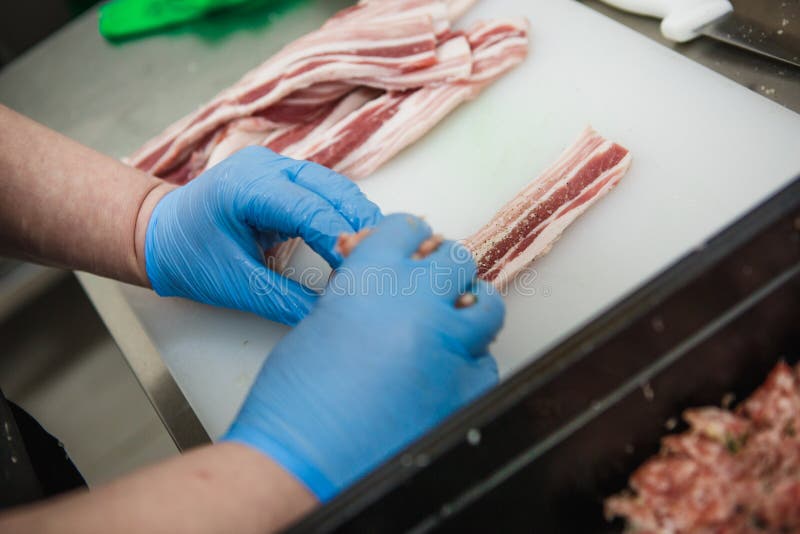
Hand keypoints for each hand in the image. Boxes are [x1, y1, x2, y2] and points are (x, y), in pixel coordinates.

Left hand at [144, 146, 380, 324]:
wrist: (157, 233)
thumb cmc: (186, 256)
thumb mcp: (233, 284)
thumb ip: (284, 300)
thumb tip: (328, 316)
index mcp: (248, 186)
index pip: (313, 210)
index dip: (345, 240)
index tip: (368, 270)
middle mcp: (268, 165)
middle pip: (335, 191)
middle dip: (364, 227)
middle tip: (390, 263)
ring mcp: (278, 166)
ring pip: (337, 187)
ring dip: (360, 220)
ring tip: (380, 255)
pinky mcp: (286, 177)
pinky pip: (327, 192)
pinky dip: (346, 216)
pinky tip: (360, 241)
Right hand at [224, 214, 504, 500]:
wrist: (298, 462)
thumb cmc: (293, 400)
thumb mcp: (320, 322)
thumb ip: (359, 293)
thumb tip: (387, 284)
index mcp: (370, 278)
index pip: (408, 230)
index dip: (411, 238)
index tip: (415, 247)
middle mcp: (414, 303)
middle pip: (456, 260)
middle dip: (444, 270)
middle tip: (434, 286)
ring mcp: (446, 346)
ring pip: (487, 307)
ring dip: (471, 309)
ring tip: (455, 321)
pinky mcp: (464, 391)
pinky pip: (485, 364)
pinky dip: (470, 363)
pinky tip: (448, 372)